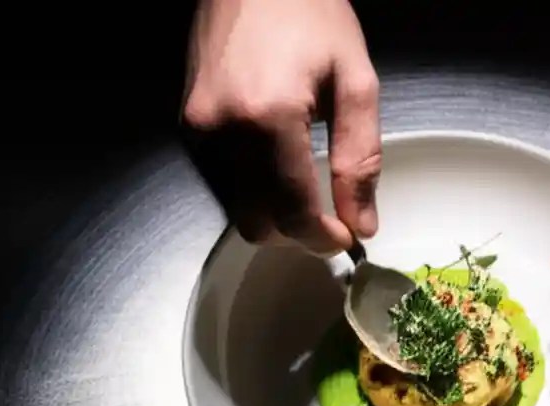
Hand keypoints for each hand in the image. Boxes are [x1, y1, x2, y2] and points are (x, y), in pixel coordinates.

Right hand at [181, 0, 380, 255]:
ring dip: (273, 213)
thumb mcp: (356, 82)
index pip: (293, 213)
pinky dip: (252, 188)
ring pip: (235, 209)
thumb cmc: (308, 12)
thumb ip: (361, 160)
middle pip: (256, 225)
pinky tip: (277, 162)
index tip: (347, 237)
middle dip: (295, 234)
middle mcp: (223, 130)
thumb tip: (362, 222)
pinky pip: (221, 182)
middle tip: (328, 219)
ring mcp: (198, 129)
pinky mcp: (188, 124)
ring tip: (306, 186)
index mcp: (269, 118)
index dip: (323, 239)